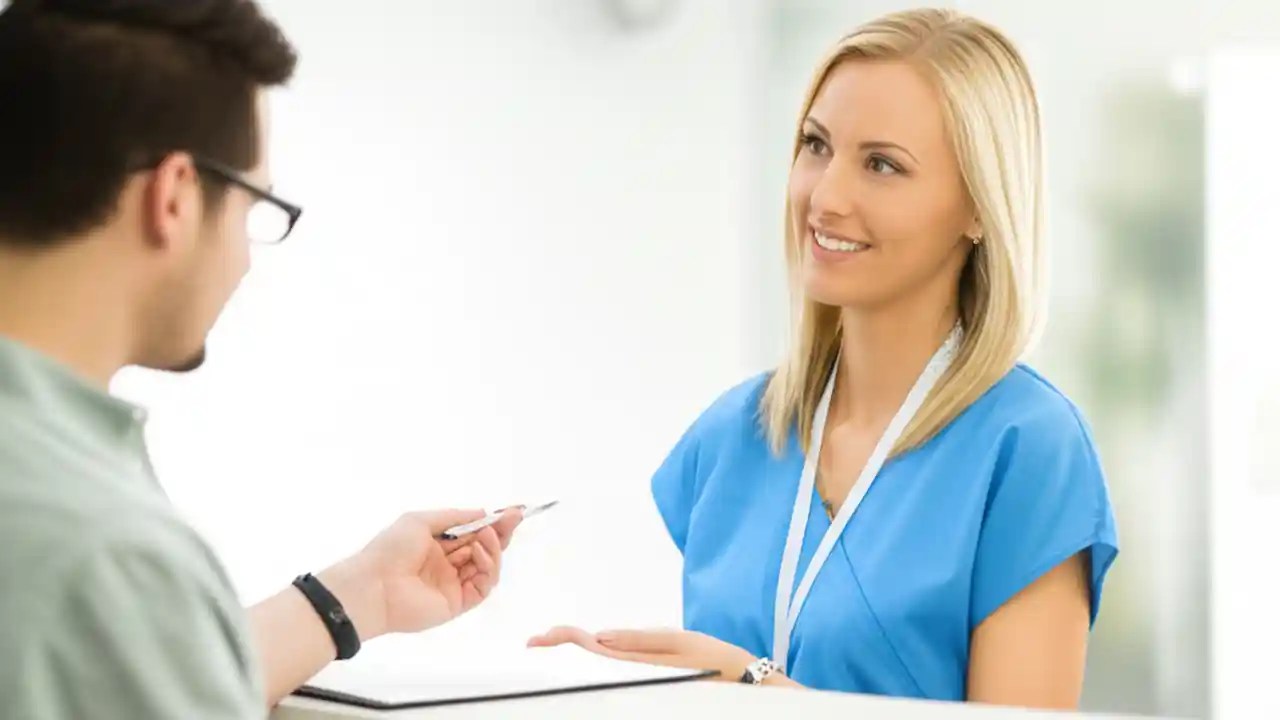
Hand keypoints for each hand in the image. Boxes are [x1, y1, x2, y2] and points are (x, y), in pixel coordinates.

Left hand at [320, 508, 522, 640]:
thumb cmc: (391, 548)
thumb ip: (454, 517)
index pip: (472, 533)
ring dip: (493, 548)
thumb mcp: (420, 521)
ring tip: (486, 536)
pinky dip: (487, 568)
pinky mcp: (458, 604)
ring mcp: (454, 585)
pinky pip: (482, 587)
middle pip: (484, 549)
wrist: (373, 585)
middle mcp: (448, 565)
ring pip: (487, 567)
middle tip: (515, 518)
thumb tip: (482, 513)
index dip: (492, 523)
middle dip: (501, 533)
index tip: (511, 511)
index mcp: (437, 545)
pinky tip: (478, 552)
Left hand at [527, 626, 756, 682]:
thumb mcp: (678, 642)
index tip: (538, 638)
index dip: (563, 640)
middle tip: (535, 642)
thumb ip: (638, 640)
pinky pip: (618, 669)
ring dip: (577, 655)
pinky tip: (591, 654)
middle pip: (589, 658)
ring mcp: (642, 677)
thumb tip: (600, 636)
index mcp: (637, 662)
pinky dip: (599, 660)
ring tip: (553, 645)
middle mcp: (635, 672)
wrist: (744, 682)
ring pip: (601, 665)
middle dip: (562, 649)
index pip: (590, 648)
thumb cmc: (714, 661)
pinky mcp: (651, 677)